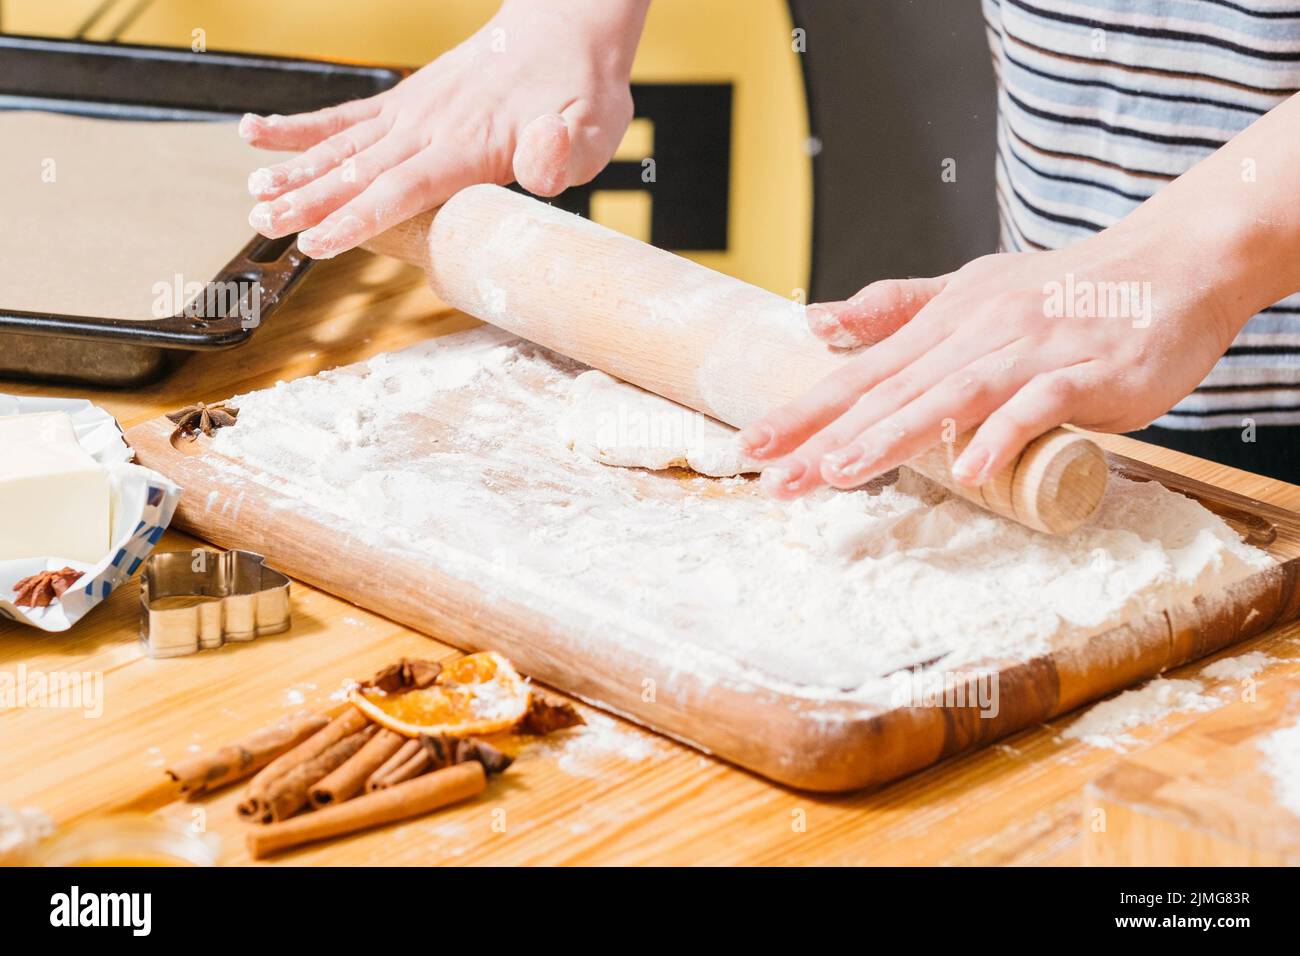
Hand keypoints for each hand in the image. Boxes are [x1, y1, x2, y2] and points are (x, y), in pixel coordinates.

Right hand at [240, 0, 648, 257]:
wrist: (566, 25)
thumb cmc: (581, 87)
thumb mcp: (592, 128)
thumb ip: (563, 152)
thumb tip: (541, 158)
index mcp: (470, 144)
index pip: (402, 188)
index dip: (356, 219)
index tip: (317, 243)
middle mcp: (431, 127)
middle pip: (359, 171)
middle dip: (309, 202)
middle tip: (263, 226)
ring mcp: (413, 111)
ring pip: (343, 145)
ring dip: (296, 169)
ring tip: (254, 192)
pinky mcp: (407, 101)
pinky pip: (346, 115)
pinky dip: (302, 126)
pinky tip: (258, 132)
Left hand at [739, 222, 1243, 499]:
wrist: (1172, 262)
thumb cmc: (1061, 289)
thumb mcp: (969, 289)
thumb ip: (895, 309)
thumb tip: (817, 321)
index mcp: (944, 322)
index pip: (861, 374)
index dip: (805, 411)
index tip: (751, 446)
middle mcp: (977, 334)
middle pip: (893, 391)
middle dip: (829, 437)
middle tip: (775, 479)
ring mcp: (1032, 351)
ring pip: (952, 396)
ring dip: (896, 435)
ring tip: (843, 473)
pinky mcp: (1090, 372)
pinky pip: (1040, 405)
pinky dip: (1004, 435)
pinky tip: (970, 471)